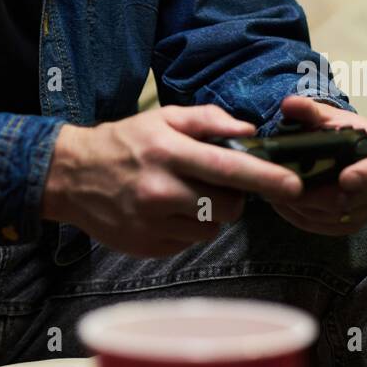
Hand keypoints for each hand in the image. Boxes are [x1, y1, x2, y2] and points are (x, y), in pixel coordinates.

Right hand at [42, 103, 304, 258]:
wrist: (72, 175)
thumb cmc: (124, 142)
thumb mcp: (162, 119)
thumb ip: (207, 120)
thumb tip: (249, 132)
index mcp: (169, 154)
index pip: (229, 169)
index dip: (266, 178)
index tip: (294, 185)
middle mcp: (162, 191)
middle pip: (228, 207)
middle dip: (234, 197)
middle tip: (216, 183)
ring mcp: (154, 223)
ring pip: (211, 228)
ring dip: (210, 214)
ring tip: (186, 195)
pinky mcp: (149, 247)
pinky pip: (189, 242)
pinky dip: (188, 228)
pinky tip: (168, 211)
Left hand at [266, 94, 366, 236]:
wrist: (340, 147)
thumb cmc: (336, 129)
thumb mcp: (323, 115)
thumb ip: (307, 109)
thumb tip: (290, 104)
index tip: (345, 179)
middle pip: (363, 199)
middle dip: (327, 197)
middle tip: (295, 191)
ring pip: (346, 217)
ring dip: (313, 210)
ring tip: (283, 198)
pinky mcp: (358, 219)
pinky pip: (336, 228)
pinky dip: (310, 221)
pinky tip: (288, 208)